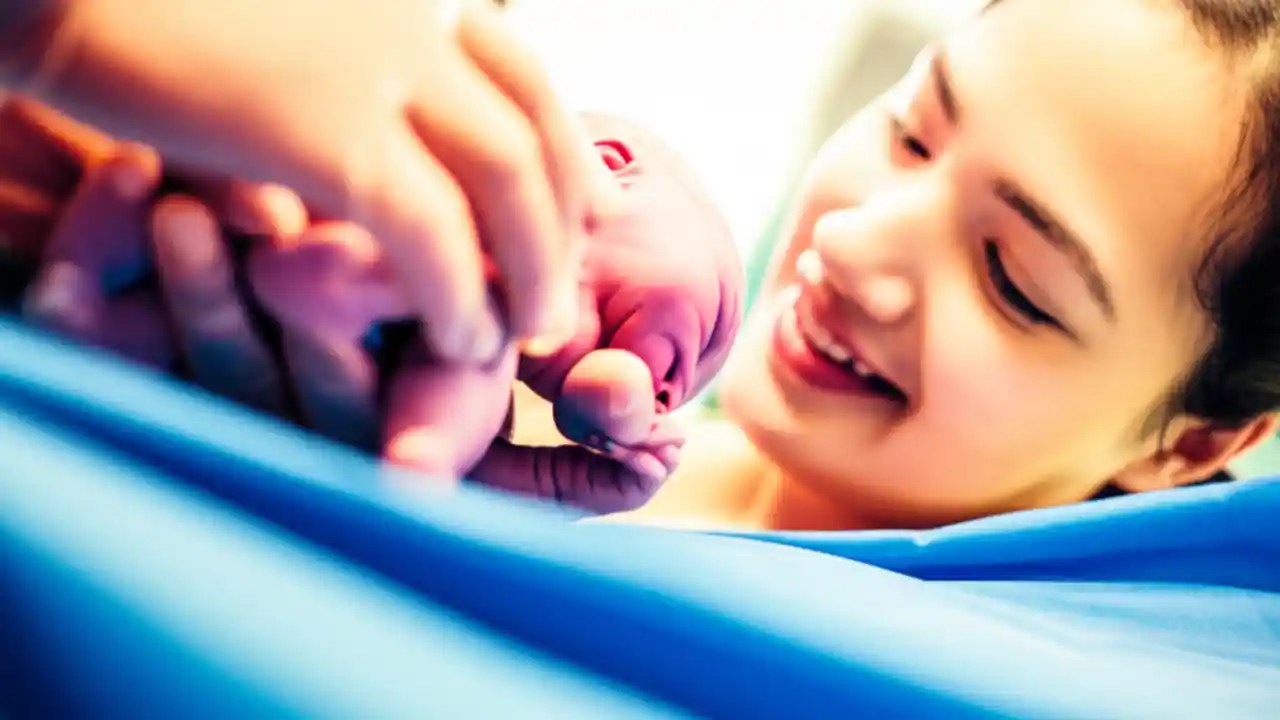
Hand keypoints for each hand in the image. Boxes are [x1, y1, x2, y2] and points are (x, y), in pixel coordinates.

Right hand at [5, 0, 613, 362]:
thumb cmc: (161, 21)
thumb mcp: (299, 35)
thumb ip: (367, 74)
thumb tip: (410, 144)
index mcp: (410, 0)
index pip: (530, 80)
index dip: (572, 157)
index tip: (587, 216)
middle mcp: (411, 22)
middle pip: (533, 135)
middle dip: (560, 231)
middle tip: (556, 303)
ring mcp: (373, 68)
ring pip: (506, 180)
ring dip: (529, 269)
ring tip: (520, 339)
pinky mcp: (322, 128)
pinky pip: (427, 227)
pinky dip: (456, 291)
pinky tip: (459, 338)